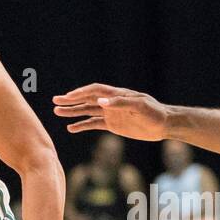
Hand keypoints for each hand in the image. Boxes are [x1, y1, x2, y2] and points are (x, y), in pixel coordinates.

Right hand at [53, 83, 168, 140]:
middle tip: (55, 102)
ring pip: (87, 111)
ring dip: (73, 112)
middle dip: (71, 101)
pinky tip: (71, 128)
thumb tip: (100, 101)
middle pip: (87, 99)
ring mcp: (111, 113)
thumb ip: (120, 103)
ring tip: (57, 113)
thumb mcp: (139, 106)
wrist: (163, 125)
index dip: (80, 93)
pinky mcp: (113, 125)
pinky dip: (82, 125)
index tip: (68, 97)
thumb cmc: (154, 113)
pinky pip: (94, 124)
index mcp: (116, 94)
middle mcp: (111, 102)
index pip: (94, 91)